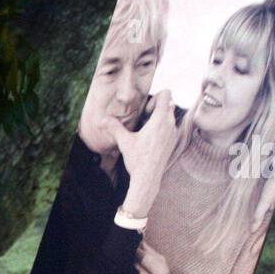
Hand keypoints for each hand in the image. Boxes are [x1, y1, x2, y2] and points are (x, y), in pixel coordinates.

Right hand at [105, 90, 179, 220]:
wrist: (148, 179)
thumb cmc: (137, 160)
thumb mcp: (124, 142)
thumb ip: (114, 127)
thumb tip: (102, 119)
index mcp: (160, 121)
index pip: (166, 94)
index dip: (155, 98)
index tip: (145, 112)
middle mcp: (170, 125)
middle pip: (168, 103)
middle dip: (156, 108)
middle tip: (144, 120)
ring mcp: (173, 133)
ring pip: (170, 115)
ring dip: (159, 118)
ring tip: (146, 130)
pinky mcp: (173, 141)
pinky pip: (170, 126)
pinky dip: (161, 128)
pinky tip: (150, 140)